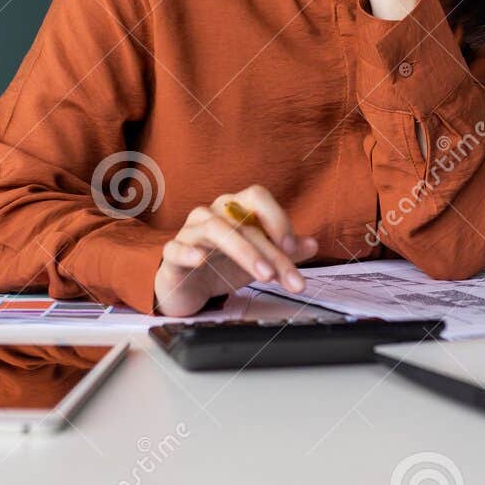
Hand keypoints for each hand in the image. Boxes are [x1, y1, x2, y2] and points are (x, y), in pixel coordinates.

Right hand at [153, 186, 319, 316]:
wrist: (187, 288)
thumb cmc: (222, 266)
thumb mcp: (260, 261)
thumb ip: (285, 252)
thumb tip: (313, 243)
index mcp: (235, 209)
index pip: (258, 197)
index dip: (277, 218)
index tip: (293, 249)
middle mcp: (212, 213)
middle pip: (244, 222)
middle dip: (272, 253)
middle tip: (290, 280)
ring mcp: (190, 232)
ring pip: (216, 230)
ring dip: (244, 252)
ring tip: (264, 275)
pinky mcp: (172, 254)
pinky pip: (177, 248)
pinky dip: (189, 252)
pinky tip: (201, 261)